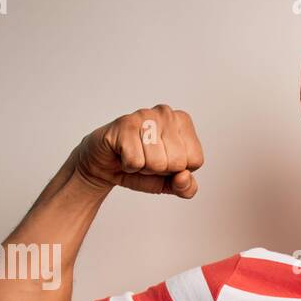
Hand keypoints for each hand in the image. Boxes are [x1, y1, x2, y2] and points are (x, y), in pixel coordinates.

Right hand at [74, 104, 203, 196]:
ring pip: (158, 162)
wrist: (105, 166)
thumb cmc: (141, 168)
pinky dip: (129, 166)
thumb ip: (186, 187)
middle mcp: (167, 113)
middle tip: (147, 159)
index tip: (164, 161)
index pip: (195, 161)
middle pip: (178, 162)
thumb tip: (184, 176)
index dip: (178, 170)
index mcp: (183, 122)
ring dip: (144, 167)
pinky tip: (124, 155)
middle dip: (161, 169)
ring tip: (136, 156)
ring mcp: (145, 115)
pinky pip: (136, 161)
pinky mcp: (124, 124)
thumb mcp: (169, 183)